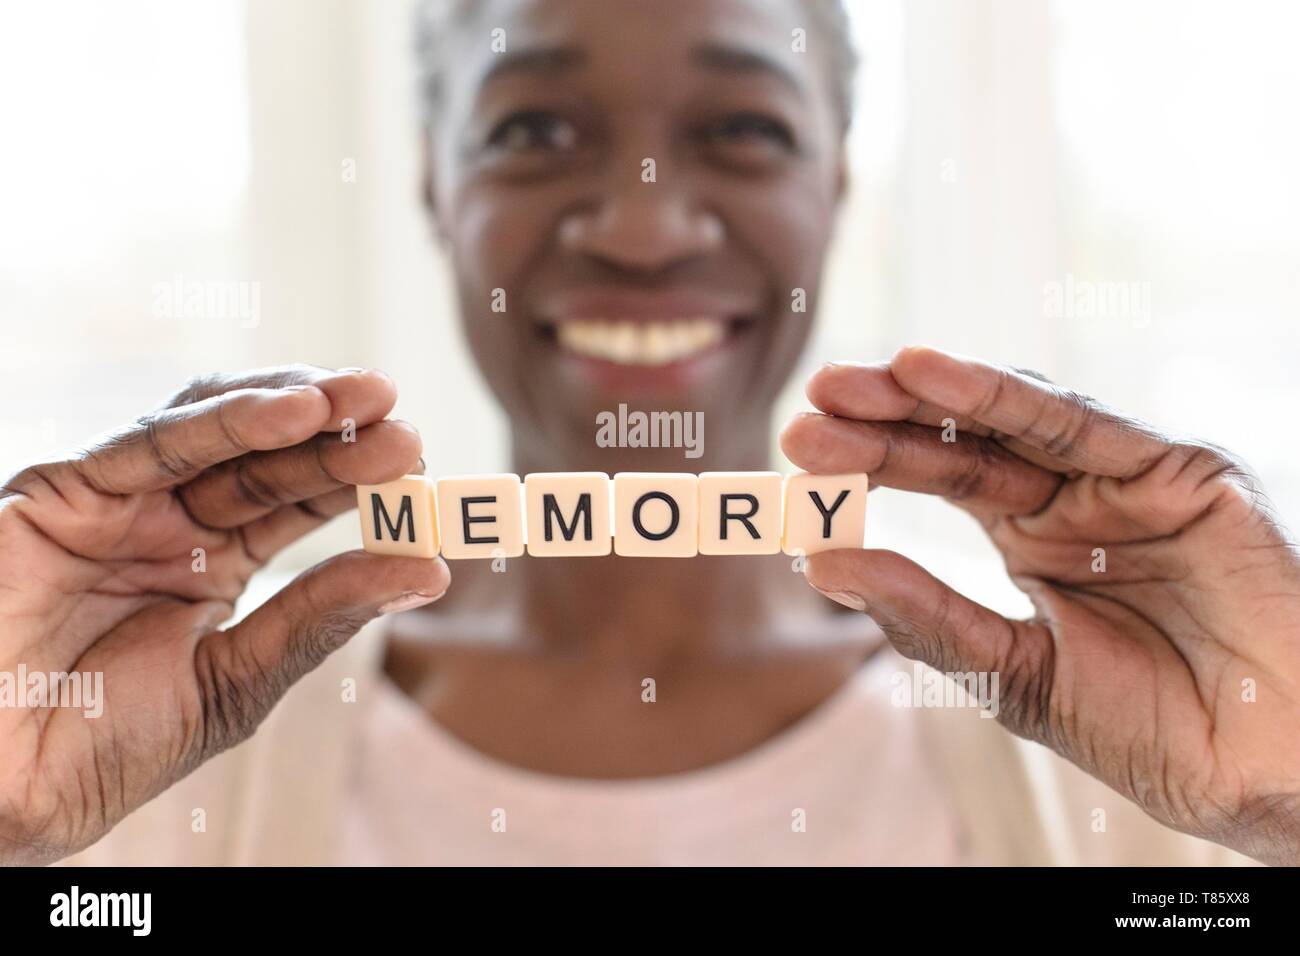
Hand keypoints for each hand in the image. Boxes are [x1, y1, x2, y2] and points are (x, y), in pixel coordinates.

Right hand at [0, 366, 448, 863]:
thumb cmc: (102, 747)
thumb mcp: (234, 680)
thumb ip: (320, 618)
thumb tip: (432, 571)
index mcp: (212, 566)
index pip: (299, 506)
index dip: (359, 482)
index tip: (422, 467)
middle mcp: (170, 523)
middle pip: (271, 463)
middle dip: (340, 439)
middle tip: (407, 425)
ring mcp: (120, 503)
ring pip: (220, 435)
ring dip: (296, 409)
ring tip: (369, 399)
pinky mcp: (61, 491)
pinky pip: (151, 444)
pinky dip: (224, 420)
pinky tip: (295, 410)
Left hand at [782, 346, 1299, 864]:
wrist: (1263, 765)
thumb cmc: (1152, 729)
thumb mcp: (1013, 672)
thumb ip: (925, 615)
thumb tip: (819, 563)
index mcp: (1034, 539)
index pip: (938, 481)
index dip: (868, 466)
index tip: (796, 461)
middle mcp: (1072, 497)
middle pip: (961, 443)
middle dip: (881, 424)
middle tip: (804, 415)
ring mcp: (1122, 479)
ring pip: (1009, 419)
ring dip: (924, 397)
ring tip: (845, 387)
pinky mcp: (1177, 471)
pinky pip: (1078, 424)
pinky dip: (1002, 396)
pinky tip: (928, 376)